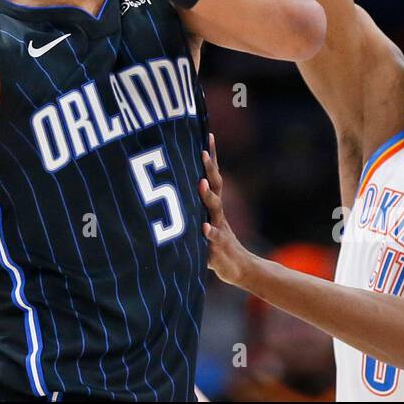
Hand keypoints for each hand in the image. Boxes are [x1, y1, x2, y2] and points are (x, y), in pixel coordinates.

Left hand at [199, 133, 255, 287]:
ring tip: (201, 183)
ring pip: (215, 208)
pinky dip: (208, 232)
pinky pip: (213, 237)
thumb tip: (165, 192)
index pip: (212, 175)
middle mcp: (217, 212)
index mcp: (212, 204)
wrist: (238, 268)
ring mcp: (219, 227)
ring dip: (207, 195)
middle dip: (208, 167)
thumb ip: (188, 207)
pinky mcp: (218, 245)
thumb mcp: (198, 221)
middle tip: (202, 151)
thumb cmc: (212, 242)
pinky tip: (203, 227)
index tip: (207, 134)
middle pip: (214, 185)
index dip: (210, 156)